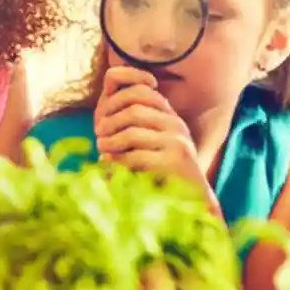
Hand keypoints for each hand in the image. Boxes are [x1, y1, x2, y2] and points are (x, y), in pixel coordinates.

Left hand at [93, 66, 209, 193]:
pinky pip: (137, 156)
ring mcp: (177, 141)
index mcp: (168, 115)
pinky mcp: (175, 161)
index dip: (115, 99)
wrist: (190, 198)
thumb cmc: (159, 169)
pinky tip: (108, 162)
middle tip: (99, 135)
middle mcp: (175, 124)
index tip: (102, 117)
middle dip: (110, 122)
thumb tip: (103, 109)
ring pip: (132, 132)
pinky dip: (117, 160)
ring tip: (102, 149)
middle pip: (133, 111)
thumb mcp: (145, 141)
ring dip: (110, 142)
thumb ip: (131, 125)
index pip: (141, 90)